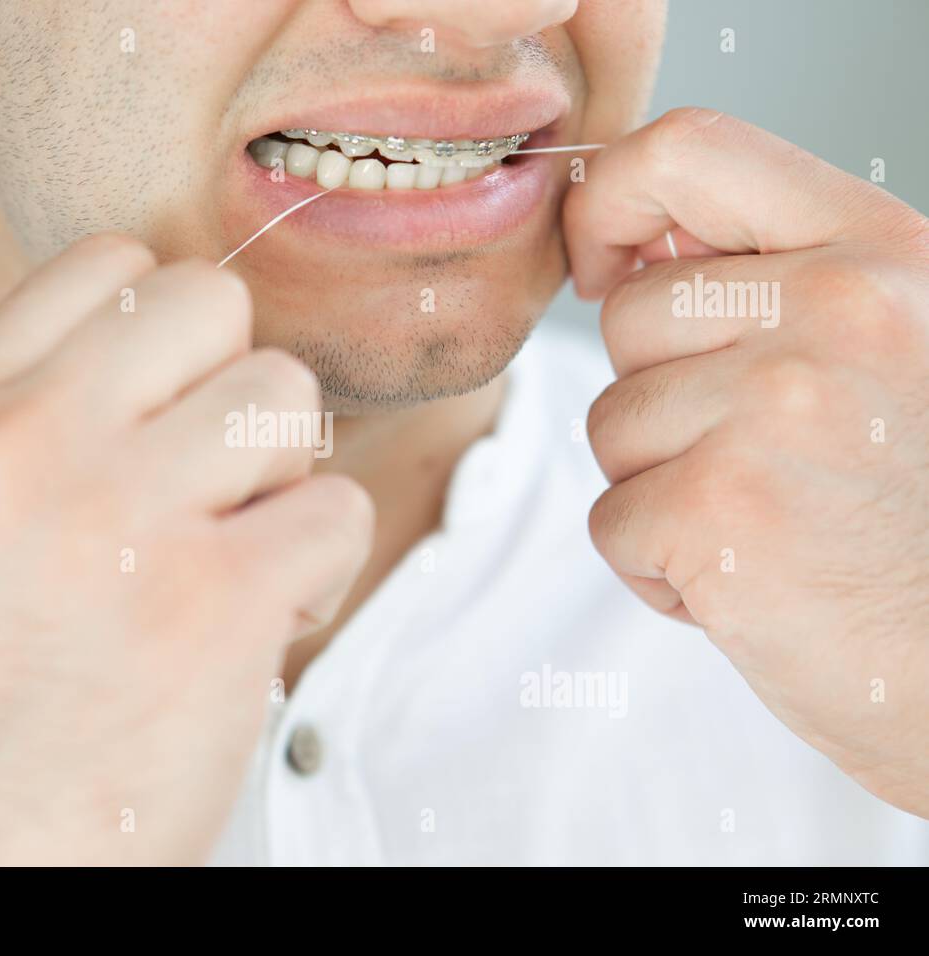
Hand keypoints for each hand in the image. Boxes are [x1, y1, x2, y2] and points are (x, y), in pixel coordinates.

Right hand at [0, 235, 372, 863]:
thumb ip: (20, 408)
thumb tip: (143, 321)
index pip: (109, 264)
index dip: (162, 328)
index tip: (163, 406)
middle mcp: (28, 449)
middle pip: (211, 303)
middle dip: (230, 386)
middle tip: (208, 480)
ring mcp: (124, 521)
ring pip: (285, 395)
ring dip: (281, 475)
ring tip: (233, 552)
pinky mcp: (217, 603)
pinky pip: (335, 508)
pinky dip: (321, 563)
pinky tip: (264, 616)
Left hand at [565, 108, 928, 817]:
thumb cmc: (919, 514)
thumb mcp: (890, 349)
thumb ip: (775, 280)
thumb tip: (627, 247)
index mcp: (881, 250)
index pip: (689, 149)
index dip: (609, 199)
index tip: (604, 269)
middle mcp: (839, 310)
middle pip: (629, 319)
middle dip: (661, 399)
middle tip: (766, 464)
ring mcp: (779, 406)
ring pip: (611, 424)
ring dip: (663, 490)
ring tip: (773, 525)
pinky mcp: (722, 508)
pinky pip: (612, 520)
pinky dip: (661, 568)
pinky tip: (756, 582)